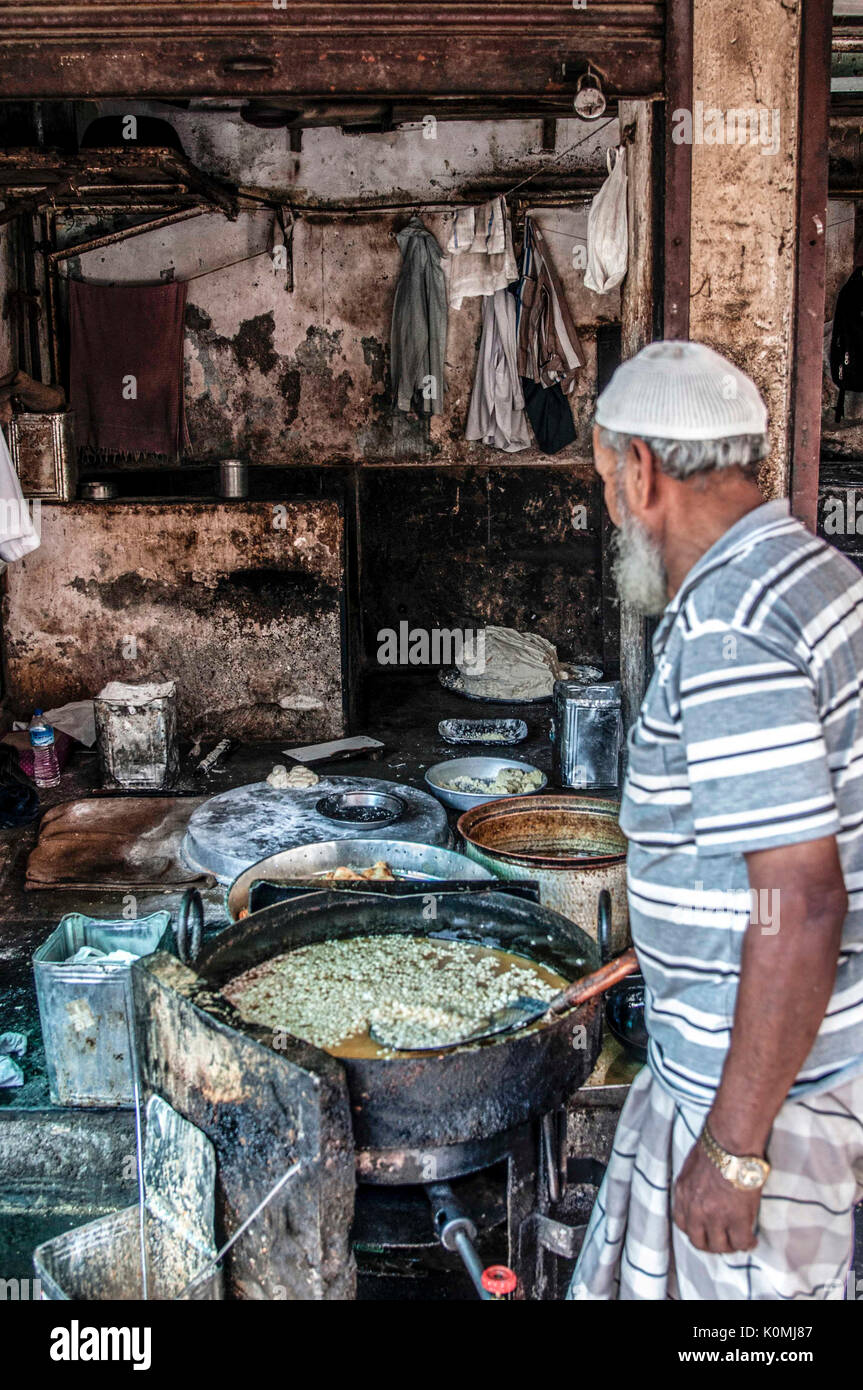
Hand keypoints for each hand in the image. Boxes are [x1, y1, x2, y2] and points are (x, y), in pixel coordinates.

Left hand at [672, 1139, 760, 1253]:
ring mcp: (715, 1216)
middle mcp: (695, 1209)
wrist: (730, 1142)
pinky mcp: (736, 1218)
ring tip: (739, 1240)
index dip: (696, 1230)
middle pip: (699, 1241)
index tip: (706, 1230)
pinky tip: (752, 1238)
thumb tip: (703, 1194)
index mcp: (683, 1193)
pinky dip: (747, 1243)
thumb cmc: (716, 1146)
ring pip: (720, 1246)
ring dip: (730, 1245)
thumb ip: (694, 1186)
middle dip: (712, 1244)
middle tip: (725, 1240)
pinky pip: (741, 1242)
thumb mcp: (692, 1167)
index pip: (682, 1224)